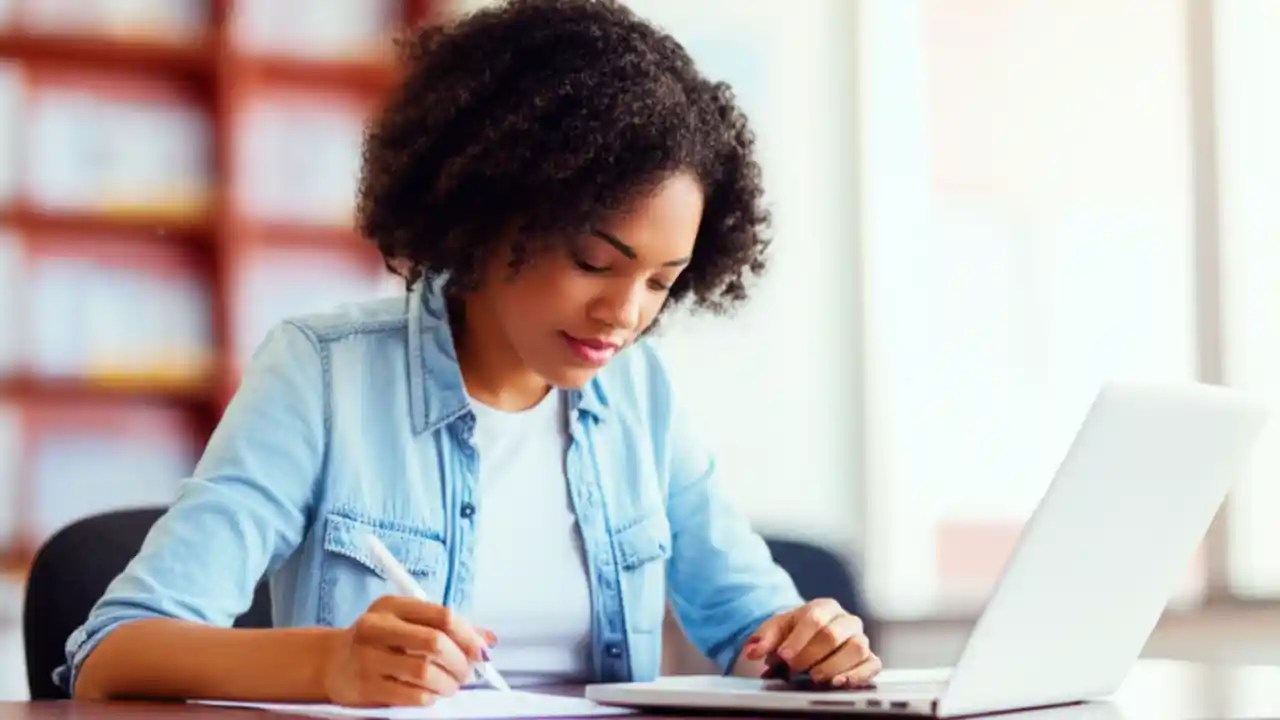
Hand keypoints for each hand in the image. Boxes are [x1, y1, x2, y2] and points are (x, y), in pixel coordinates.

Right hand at [322, 595, 495, 706]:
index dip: (469, 635)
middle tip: (467, 673)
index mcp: (393, 606)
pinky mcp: (366, 685)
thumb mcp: (407, 623)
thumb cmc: (377, 641)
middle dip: (460, 662)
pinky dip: (429, 697)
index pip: (442, 616)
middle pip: (435, 642)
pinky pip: (411, 695)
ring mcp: (369, 657)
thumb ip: (446, 628)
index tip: (481, 651)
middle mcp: (379, 627)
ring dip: (447, 683)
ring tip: (450, 686)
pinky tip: (429, 695)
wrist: (331, 662)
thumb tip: (487, 640)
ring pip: (425, 672)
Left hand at [743, 598, 878, 687]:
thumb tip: (753, 651)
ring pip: (856, 648)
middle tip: (794, 669)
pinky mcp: (869, 658)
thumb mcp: (776, 630)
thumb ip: (764, 639)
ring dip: (833, 666)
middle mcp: (846, 620)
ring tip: (815, 678)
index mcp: (824, 607)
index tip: (784, 656)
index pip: (814, 619)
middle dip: (810, 655)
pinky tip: (840, 683)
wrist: (810, 639)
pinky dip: (858, 675)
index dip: (798, 639)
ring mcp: (860, 639)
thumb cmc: (795, 633)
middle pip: (833, 635)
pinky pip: (872, 665)